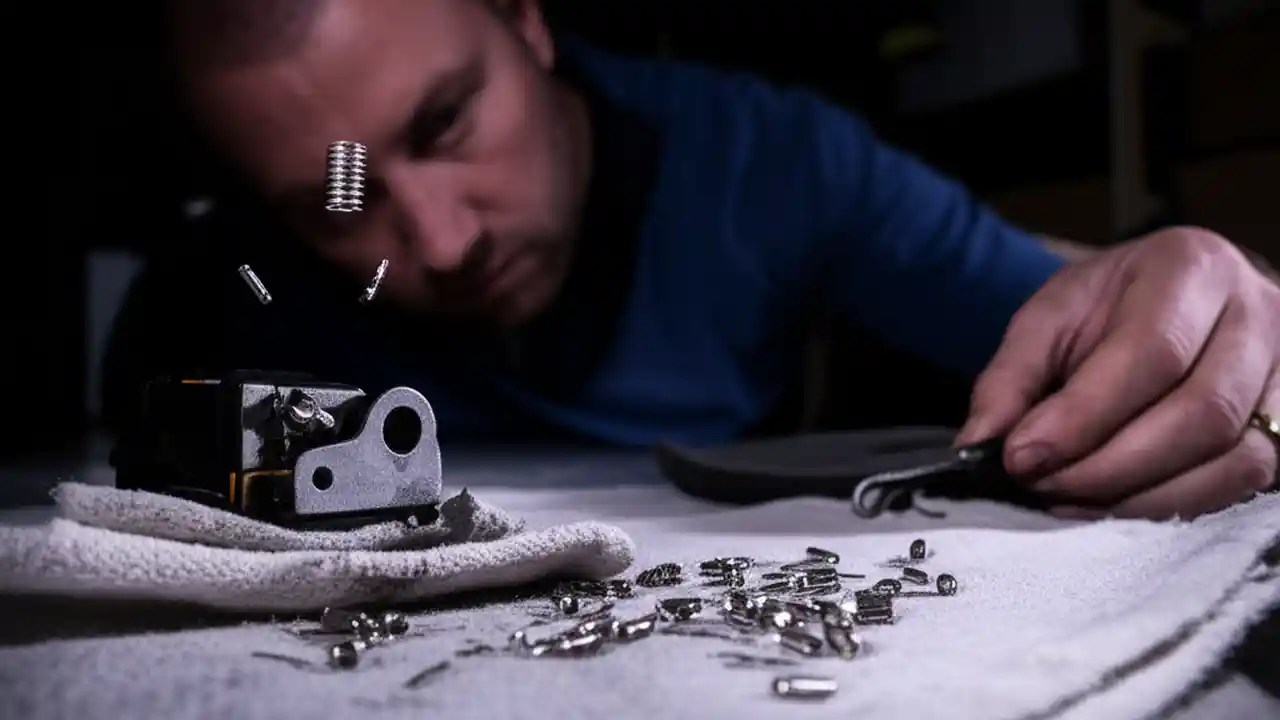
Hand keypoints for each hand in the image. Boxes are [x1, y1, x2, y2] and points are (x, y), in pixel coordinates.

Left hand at [956, 227, 1279, 519]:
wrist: (1169, 301)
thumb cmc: (1107, 309)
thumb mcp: (1048, 320)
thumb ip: (1011, 378)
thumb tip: (978, 445)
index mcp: (1190, 267)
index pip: (1151, 353)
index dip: (1084, 417)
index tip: (1022, 458)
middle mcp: (1257, 313)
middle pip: (1201, 412)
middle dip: (1110, 466)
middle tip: (1041, 486)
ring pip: (1234, 458)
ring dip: (1142, 496)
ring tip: (1071, 500)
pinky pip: (1247, 484)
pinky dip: (1175, 505)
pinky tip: (1117, 505)